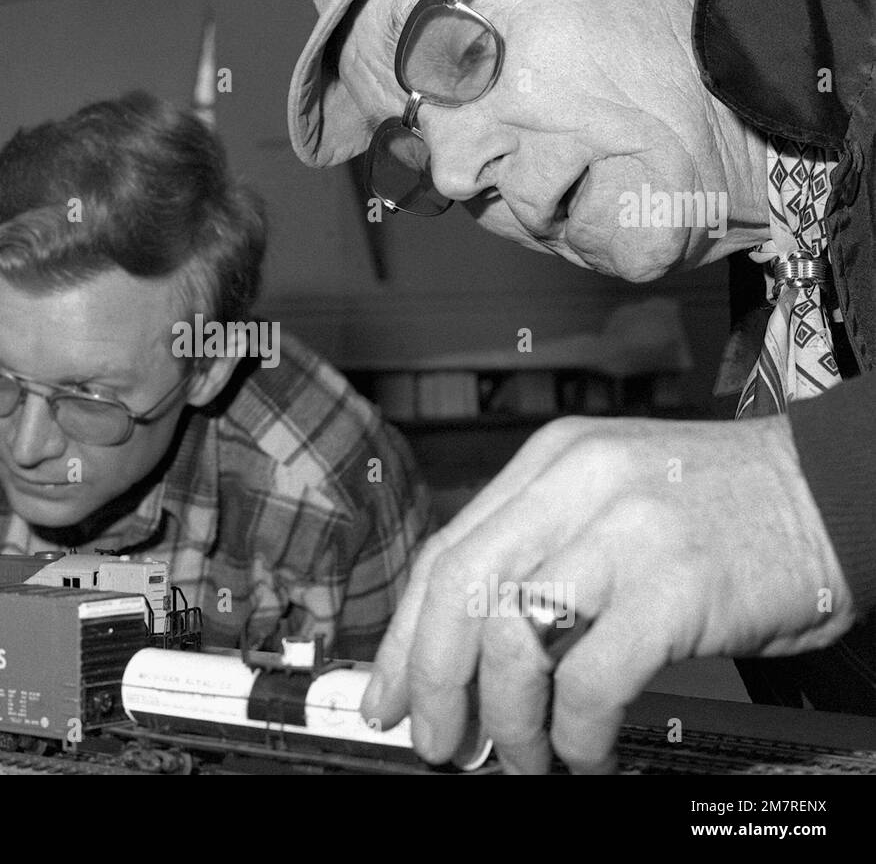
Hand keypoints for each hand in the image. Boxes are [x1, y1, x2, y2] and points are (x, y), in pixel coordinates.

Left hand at [363, 414, 854, 773]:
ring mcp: (625, 532)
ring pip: (512, 636)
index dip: (407, 637)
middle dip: (433, 681)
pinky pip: (590, 678)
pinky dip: (574, 732)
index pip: (446, 554)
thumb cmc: (717, 511)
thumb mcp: (608, 501)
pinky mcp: (676, 587)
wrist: (830, 494)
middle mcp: (575, 486)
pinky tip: (583, 751)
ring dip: (506, 717)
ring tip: (521, 755)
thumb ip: (538, 551)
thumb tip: (465, 646)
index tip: (389, 694)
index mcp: (548, 464)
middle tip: (437, 740)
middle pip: (460, 590)